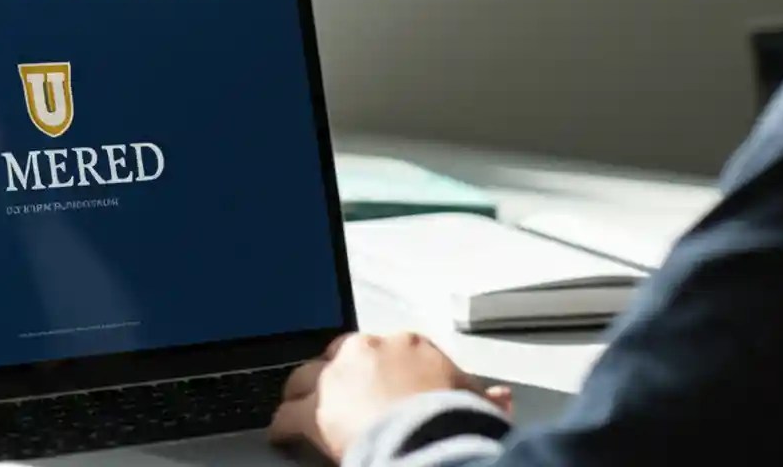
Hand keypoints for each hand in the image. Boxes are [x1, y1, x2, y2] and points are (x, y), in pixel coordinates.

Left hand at [268, 332, 512, 462]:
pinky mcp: (313, 409)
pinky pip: (288, 416)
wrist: (428, 438)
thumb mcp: (473, 403)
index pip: (382, 349)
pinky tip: (282, 436)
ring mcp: (336, 377)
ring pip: (305, 379)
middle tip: (332, 395)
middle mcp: (368, 350)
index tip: (373, 383)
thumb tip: (500, 398)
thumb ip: (479, 395)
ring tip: (299, 409)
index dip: (373, 369)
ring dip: (303, 395)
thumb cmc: (453, 422)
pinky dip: (283, 428)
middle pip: (337, 356)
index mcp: (408, 344)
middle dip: (333, 375)